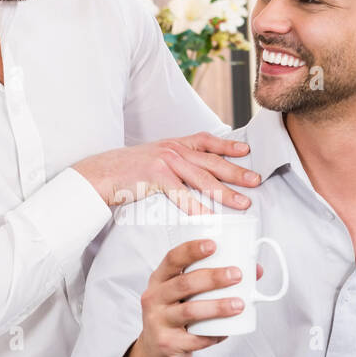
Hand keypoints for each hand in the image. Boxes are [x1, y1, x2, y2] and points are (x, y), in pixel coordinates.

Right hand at [73, 131, 259, 214]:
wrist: (98, 173)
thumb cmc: (126, 172)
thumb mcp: (154, 159)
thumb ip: (174, 163)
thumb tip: (193, 175)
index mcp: (174, 144)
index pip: (206, 141)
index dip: (228, 145)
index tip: (247, 151)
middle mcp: (172, 149)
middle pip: (212, 161)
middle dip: (237, 171)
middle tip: (256, 181)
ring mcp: (164, 161)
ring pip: (201, 178)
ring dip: (224, 192)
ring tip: (242, 203)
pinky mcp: (154, 176)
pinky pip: (180, 194)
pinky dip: (196, 205)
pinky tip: (209, 215)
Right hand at [122, 238, 247, 356]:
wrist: (157, 353)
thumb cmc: (177, 315)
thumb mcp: (185, 296)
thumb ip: (213, 281)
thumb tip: (255, 270)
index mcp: (159, 280)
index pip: (172, 259)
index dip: (191, 250)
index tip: (213, 245)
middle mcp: (154, 298)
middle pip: (184, 283)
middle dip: (213, 278)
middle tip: (237, 275)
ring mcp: (158, 322)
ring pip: (190, 311)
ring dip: (217, 307)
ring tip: (239, 304)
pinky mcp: (167, 343)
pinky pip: (195, 338)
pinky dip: (214, 335)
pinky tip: (227, 331)